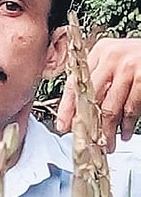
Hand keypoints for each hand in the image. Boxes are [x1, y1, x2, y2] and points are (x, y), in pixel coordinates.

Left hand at [56, 37, 140, 151]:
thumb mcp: (113, 60)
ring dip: (107, 131)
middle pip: (90, 99)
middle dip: (87, 124)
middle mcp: (111, 58)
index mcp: (99, 52)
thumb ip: (97, 80)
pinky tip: (125, 133)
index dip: (67, 108)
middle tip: (87, 140)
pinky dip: (127, 125)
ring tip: (107, 143)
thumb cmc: (137, 57)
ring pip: (110, 108)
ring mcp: (128, 68)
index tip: (63, 126)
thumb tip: (77, 112)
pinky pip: (130, 109)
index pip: (75, 84)